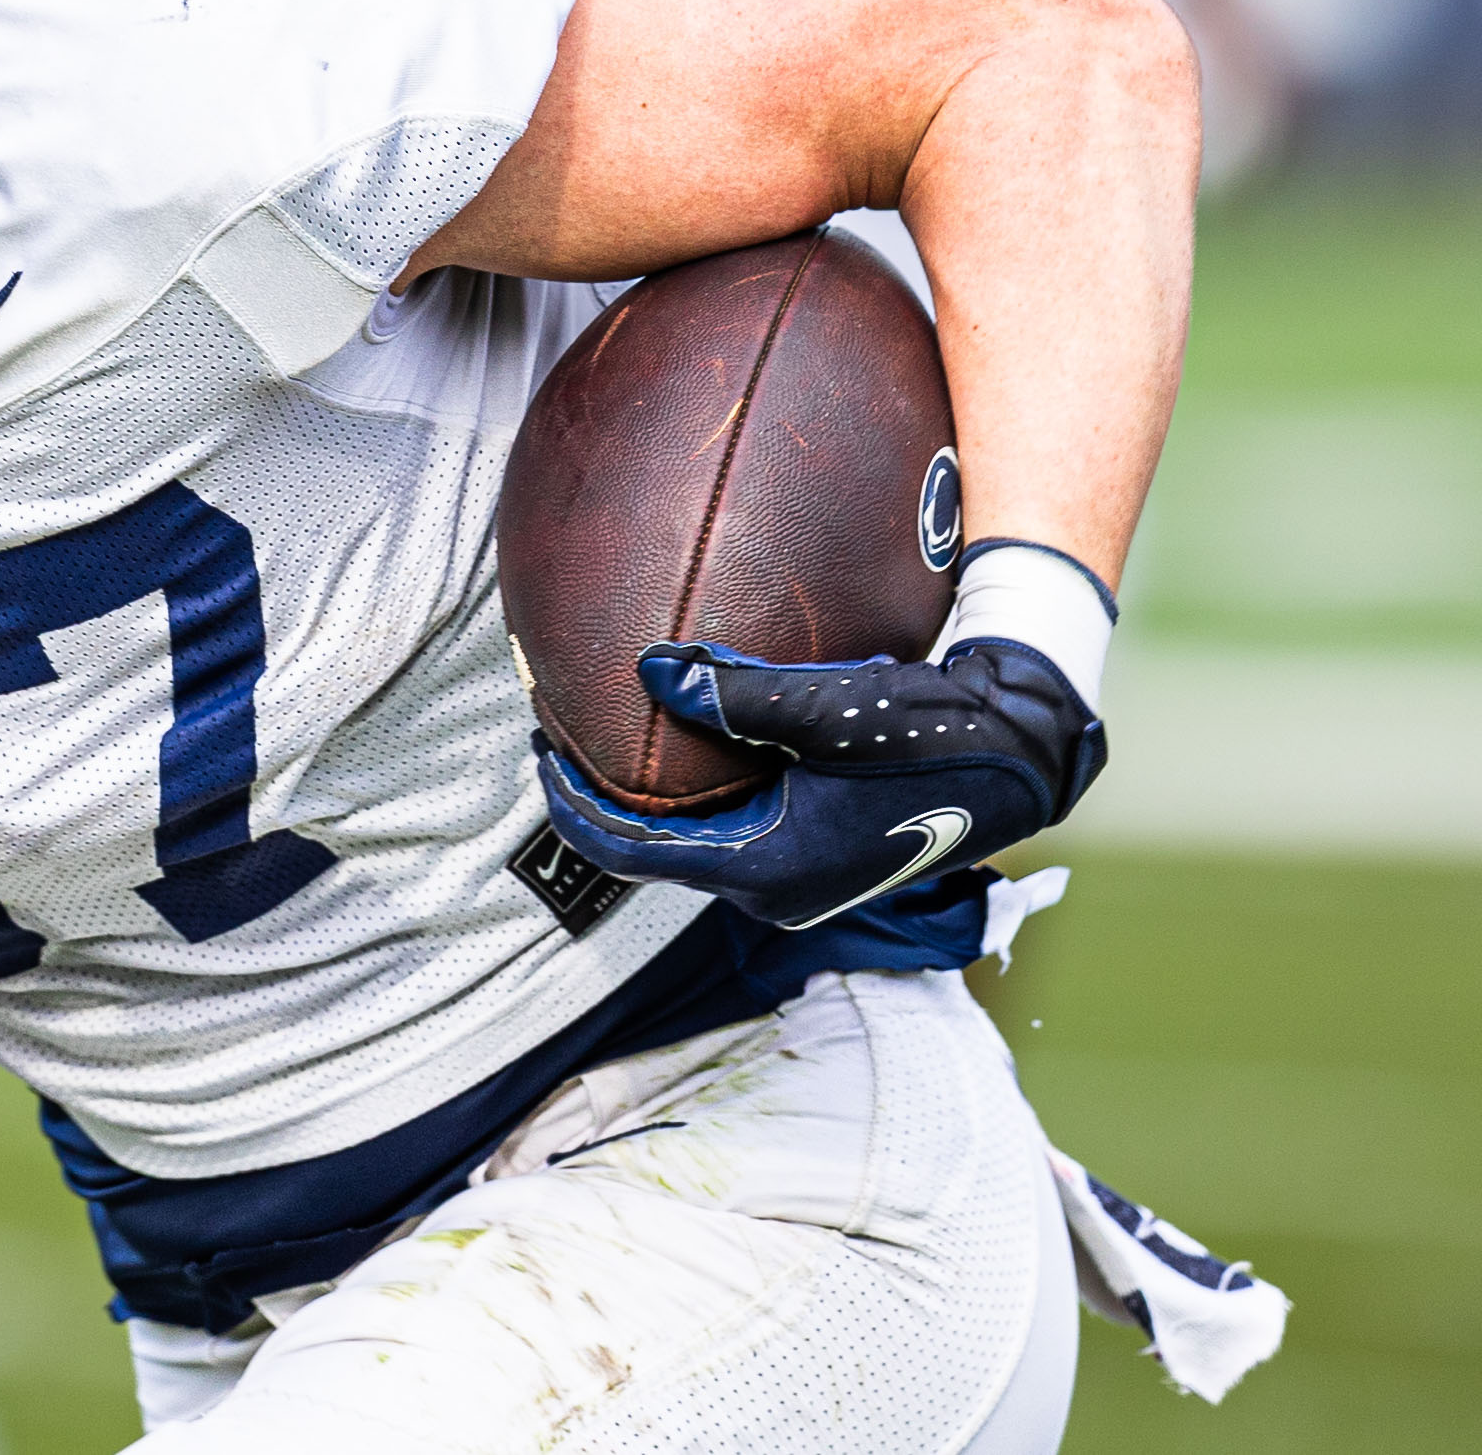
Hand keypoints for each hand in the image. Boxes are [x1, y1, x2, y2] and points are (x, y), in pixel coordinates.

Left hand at [540, 540, 1111, 929]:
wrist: (1022, 748)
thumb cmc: (933, 732)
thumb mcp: (827, 708)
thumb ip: (733, 697)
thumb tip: (649, 671)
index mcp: (766, 870)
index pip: (630, 851)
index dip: (569, 804)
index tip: (536, 750)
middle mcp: (774, 886)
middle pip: (651, 849)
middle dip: (595, 796)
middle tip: (554, 732)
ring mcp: (796, 872)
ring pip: (689, 837)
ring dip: (643, 793)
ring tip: (599, 733)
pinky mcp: (815, 846)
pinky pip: (728, 821)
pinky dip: (689, 786)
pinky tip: (676, 734)